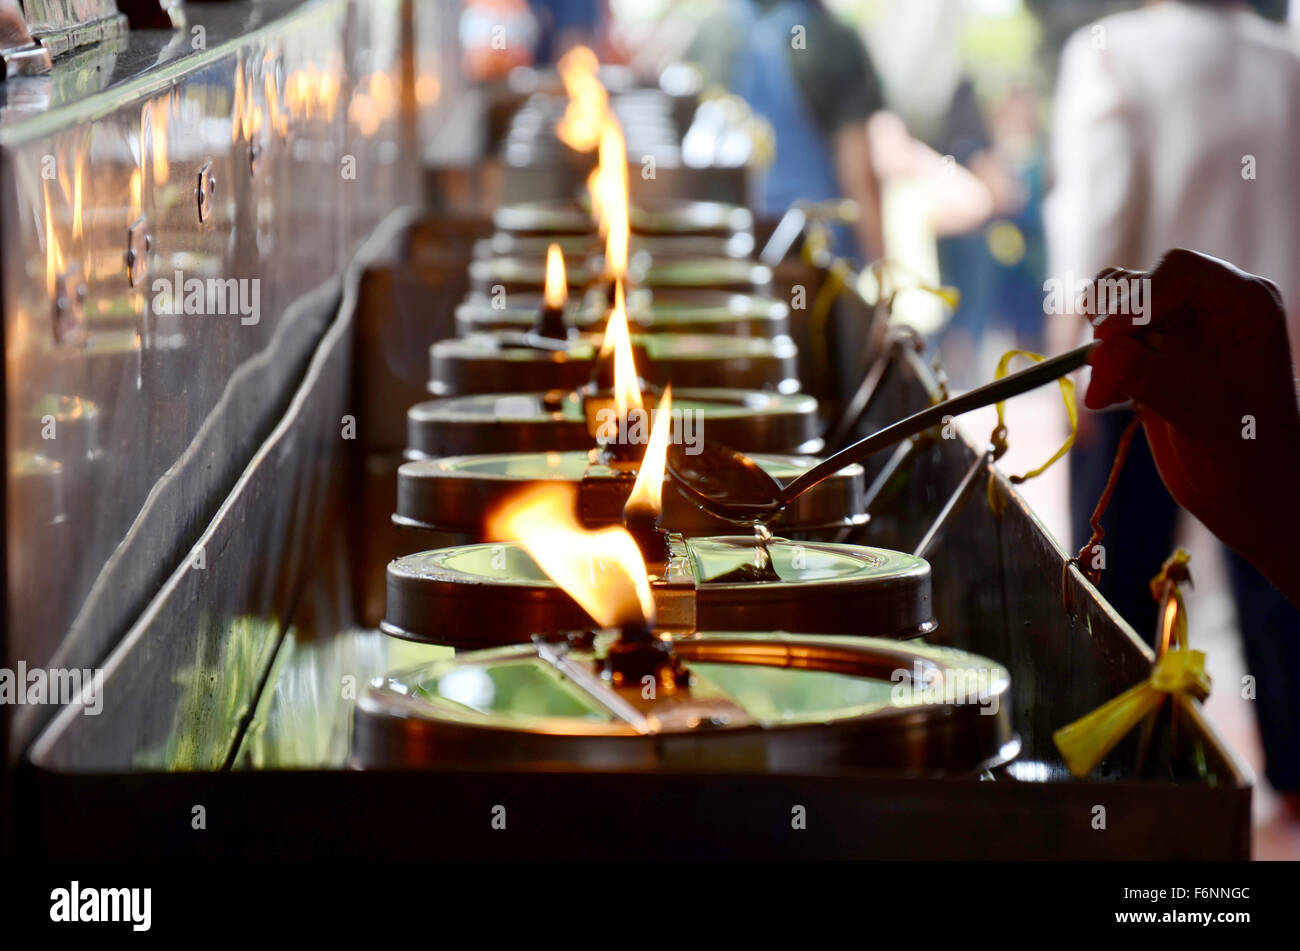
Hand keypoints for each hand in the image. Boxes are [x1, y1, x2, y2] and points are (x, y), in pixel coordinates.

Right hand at [1083, 248, 1299, 603]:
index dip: (1139, 296)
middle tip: (1101, 366)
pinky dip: (1101, 372)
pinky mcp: (1152, 361)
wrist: (1249, 496)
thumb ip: (1156, 382)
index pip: (1180, 273)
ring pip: (1117, 312)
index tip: (1105, 333)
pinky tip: (1108, 404)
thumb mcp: (1207, 420)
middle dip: (1112, 322)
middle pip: (1141, 285)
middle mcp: (1210, 310)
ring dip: (1101, 349)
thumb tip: (1102, 354)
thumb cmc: (1250, 459)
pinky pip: (1110, 349)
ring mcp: (1178, 335)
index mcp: (1243, 307)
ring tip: (1107, 394)